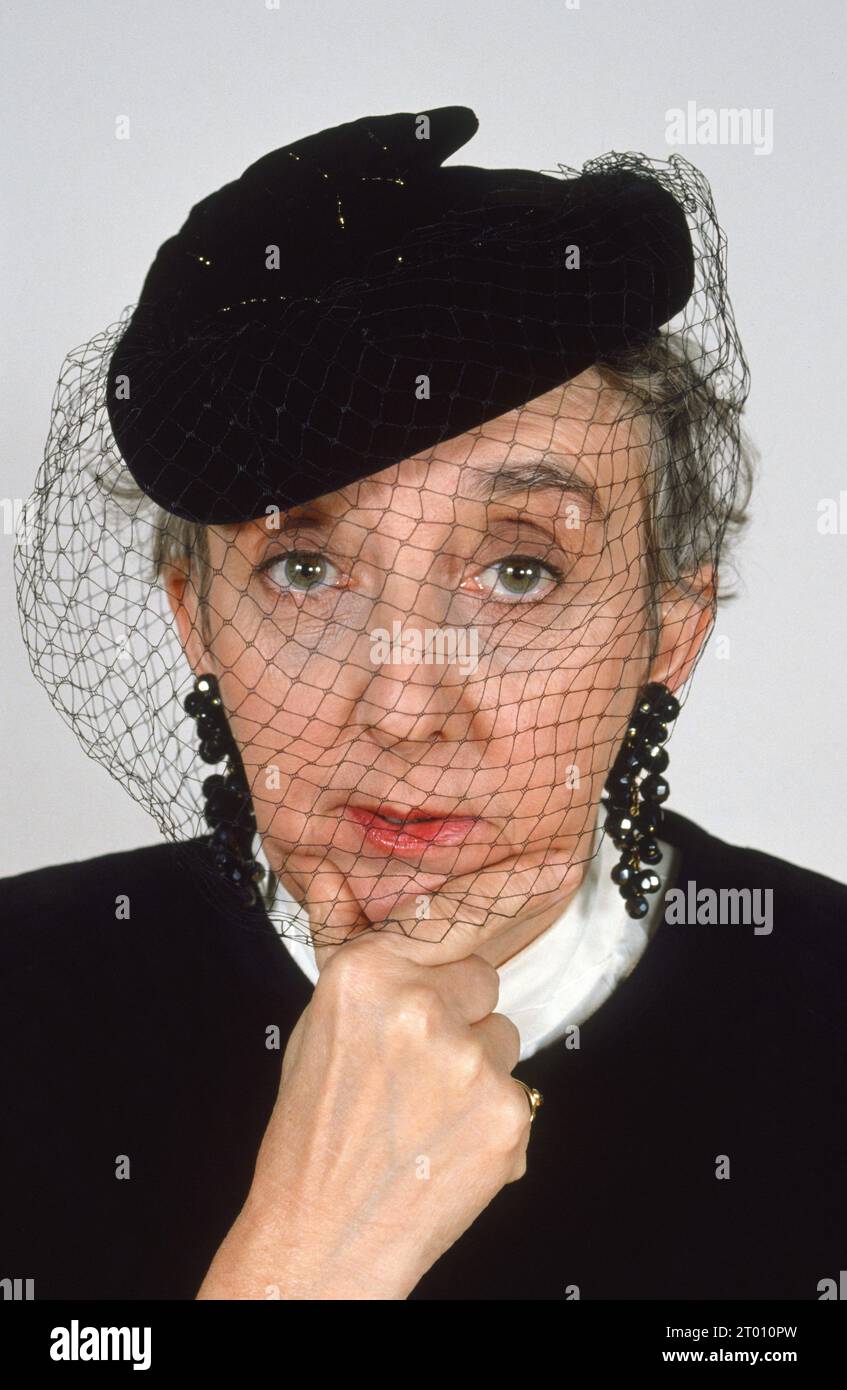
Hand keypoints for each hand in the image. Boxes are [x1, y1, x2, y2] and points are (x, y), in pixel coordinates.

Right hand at [196, 925, 529, 1299]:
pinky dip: (492, 1119)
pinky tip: (446, 1145)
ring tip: (426, 1112)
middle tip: (418, 1065)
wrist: (321, 1237)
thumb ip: (357, 961)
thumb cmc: (312, 1136)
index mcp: (366, 975)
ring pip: (504, 1037)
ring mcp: (468, 1061)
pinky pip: (519, 1093)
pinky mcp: (506, 1112)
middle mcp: (419, 1007)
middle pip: (482, 979)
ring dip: (478, 1067)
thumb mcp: (316, 1028)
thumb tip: (352, 890)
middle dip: (461, 1013)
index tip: (510, 902)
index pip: (446, 920)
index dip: (459, 939)